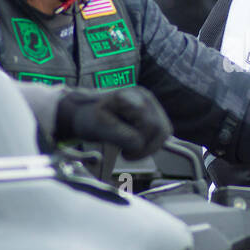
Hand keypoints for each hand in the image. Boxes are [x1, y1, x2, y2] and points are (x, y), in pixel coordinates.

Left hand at [54, 86, 171, 159]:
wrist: (84, 110)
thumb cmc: (89, 118)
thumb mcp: (100, 128)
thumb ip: (122, 136)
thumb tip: (139, 143)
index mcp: (129, 97)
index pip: (150, 125)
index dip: (141, 144)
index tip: (124, 153)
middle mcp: (143, 95)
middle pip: (161, 129)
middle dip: (147, 147)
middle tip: (127, 153)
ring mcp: (150, 101)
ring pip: (165, 131)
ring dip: (150, 146)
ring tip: (131, 148)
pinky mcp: (153, 110)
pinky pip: (163, 131)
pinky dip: (151, 143)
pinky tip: (136, 142)